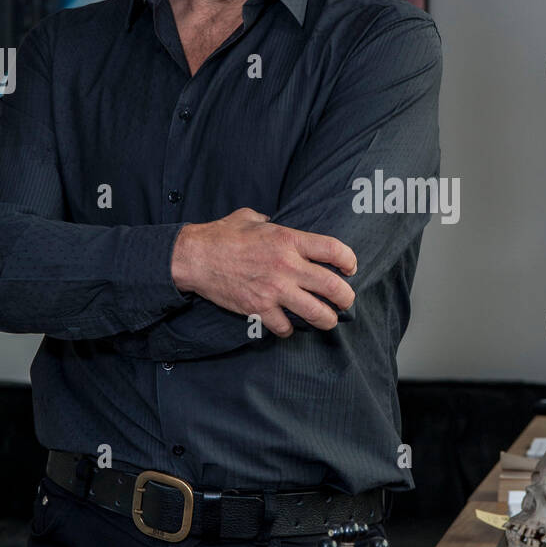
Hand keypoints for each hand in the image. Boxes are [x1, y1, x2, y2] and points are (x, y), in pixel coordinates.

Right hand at [171, 208, 356, 337]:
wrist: (196, 257)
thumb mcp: (251, 218)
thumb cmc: (222, 234)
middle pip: (332, 287)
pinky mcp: (259, 308)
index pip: (334, 250)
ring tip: (329, 320)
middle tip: (346, 301)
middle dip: (346, 297)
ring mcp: (274, 290)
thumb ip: (270, 223)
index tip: (349, 268)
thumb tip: (274, 223)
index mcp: (289, 240)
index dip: (349, 261)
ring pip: (315, 312)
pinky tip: (289, 325)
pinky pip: (285, 326)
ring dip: (327, 319)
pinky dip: (289, 329)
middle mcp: (287, 266)